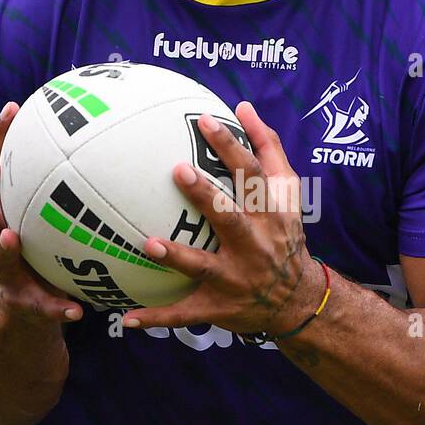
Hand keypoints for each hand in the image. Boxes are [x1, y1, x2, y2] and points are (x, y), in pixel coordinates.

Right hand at [0, 102, 82, 325]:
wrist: (25, 304)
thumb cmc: (43, 246)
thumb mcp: (51, 215)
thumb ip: (74, 187)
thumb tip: (118, 137)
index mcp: (2, 210)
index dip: (0, 138)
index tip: (14, 109)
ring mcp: (5, 269)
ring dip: (2, 247)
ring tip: (10, 238)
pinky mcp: (23, 301)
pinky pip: (40, 305)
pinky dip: (56, 307)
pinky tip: (76, 310)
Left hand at [120, 101, 323, 336]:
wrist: (298, 301)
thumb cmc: (284, 237)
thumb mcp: (287, 195)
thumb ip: (268, 150)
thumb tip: (243, 107)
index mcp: (270, 215)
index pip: (253, 176)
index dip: (232, 147)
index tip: (204, 121)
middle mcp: (256, 245)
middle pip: (230, 217)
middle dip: (206, 196)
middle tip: (178, 170)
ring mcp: (236, 279)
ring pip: (204, 266)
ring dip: (177, 256)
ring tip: (149, 243)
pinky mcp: (219, 307)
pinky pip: (184, 314)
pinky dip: (158, 317)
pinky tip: (127, 317)